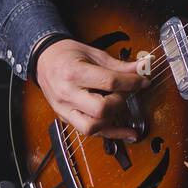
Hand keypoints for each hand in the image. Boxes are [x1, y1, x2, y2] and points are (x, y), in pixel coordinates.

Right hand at [35, 38, 151, 140]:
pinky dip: (111, 134)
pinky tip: (128, 133)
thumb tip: (141, 68)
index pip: (109, 82)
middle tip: (125, 92)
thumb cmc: (67, 54)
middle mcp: (67, 94)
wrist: (44, 60)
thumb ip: (118, 65)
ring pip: (92, 127)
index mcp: (74, 73)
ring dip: (112, 118)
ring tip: (118, 106)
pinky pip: (90, 133)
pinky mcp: (66, 119)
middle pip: (101, 109)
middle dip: (120, 102)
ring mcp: (64, 109)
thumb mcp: (93, 53)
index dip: (132, 82)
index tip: (143, 81)